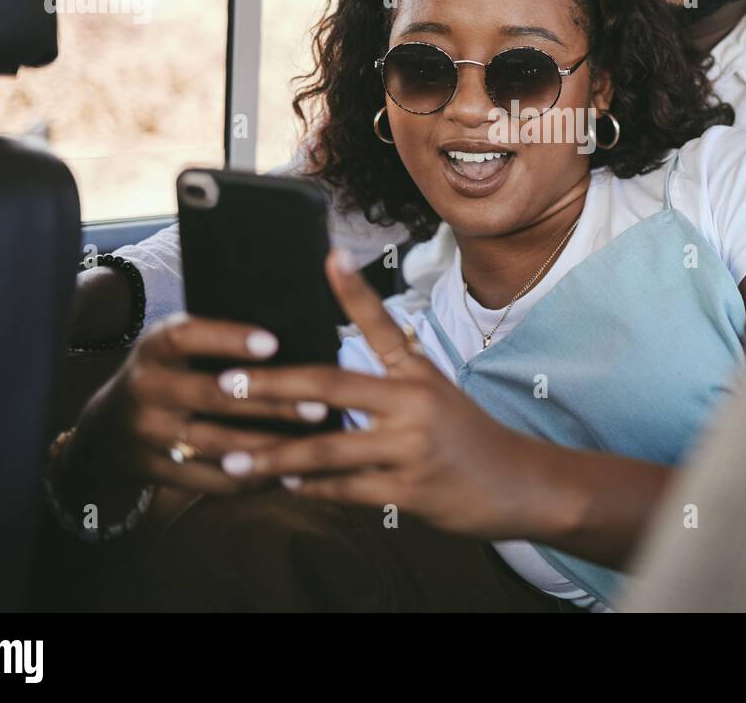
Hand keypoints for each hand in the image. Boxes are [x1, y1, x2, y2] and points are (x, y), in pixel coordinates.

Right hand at [63, 314, 317, 499]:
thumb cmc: (165, 374)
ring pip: (218, 444)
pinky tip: (288, 472)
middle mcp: (147, 390)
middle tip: (318, 405)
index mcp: (154, 349)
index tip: (273, 342)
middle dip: (270, 403)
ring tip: (312, 444)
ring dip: (269, 446)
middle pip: (213, 396)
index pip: (186, 336)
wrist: (105, 432)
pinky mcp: (157, 472)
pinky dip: (253, 479)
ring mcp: (149, 436)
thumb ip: (213, 338)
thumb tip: (290, 328)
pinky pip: (212, 481)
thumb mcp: (172, 347)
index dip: (228, 338)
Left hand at [215, 249, 554, 539]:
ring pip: (328, 449)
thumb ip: (388, 381)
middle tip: (226, 383)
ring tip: (233, 461)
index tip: (329, 255)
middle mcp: (414, 402)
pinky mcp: (409, 490)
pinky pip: (346, 489)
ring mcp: (411, 447)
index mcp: (418, 372)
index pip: (381, 323)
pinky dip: (311, 488)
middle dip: (272, 386)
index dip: (355, 289)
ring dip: (275, 457)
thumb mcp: (436, 393)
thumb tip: (327, 382)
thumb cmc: (468, 436)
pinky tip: (284, 485)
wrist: (519, 483)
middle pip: (331, 386)